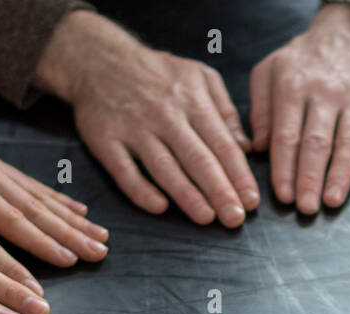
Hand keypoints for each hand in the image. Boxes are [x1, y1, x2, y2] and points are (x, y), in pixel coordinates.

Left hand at [0, 108, 108, 266]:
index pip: (10, 221)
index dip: (42, 245)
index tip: (70, 264)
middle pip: (34, 209)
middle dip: (70, 235)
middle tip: (99, 255)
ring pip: (38, 197)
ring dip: (72, 220)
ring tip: (100, 238)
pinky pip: (30, 184)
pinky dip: (58, 199)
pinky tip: (79, 211)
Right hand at [36, 11, 257, 227]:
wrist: (97, 58)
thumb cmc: (157, 73)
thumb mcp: (199, 75)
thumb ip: (225, 109)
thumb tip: (245, 146)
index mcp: (192, 99)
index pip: (221, 143)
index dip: (239, 175)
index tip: (252, 201)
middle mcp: (164, 114)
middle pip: (197, 158)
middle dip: (219, 190)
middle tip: (235, 218)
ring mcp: (133, 128)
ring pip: (164, 166)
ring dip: (186, 195)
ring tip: (206, 218)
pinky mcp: (104, 139)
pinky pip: (123, 170)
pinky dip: (140, 190)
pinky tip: (159, 207)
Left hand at [250, 4, 349, 213]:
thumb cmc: (305, 59)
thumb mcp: (269, 71)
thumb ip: (259, 109)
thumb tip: (260, 148)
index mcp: (293, 85)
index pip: (287, 135)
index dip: (285, 168)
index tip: (283, 196)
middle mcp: (326, 92)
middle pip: (317, 142)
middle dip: (310, 178)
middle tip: (306, 208)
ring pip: (349, 141)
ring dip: (341, 175)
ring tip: (332, 201)